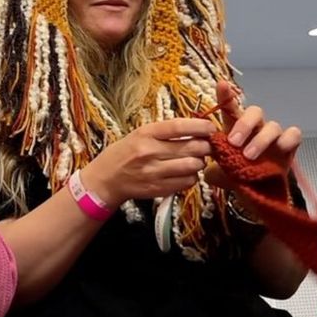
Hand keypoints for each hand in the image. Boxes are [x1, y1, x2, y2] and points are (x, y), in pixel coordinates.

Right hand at [84, 118, 215, 208]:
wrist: (106, 179)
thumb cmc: (125, 152)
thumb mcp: (140, 134)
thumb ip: (166, 132)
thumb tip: (198, 130)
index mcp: (146, 134)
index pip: (179, 127)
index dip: (200, 126)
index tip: (211, 127)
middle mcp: (150, 152)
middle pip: (192, 148)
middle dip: (206, 146)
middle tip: (206, 145)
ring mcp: (154, 173)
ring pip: (194, 166)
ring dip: (200, 162)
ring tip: (194, 159)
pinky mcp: (159, 189)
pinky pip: (187, 182)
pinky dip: (191, 177)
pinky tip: (184, 173)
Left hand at [204, 80, 302, 187]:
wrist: (252, 194)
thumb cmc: (233, 176)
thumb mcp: (216, 172)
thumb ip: (208, 163)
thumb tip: (199, 155)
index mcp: (235, 128)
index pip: (230, 108)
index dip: (226, 95)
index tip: (221, 84)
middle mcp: (255, 127)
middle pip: (254, 112)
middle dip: (244, 125)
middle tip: (233, 142)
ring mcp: (273, 136)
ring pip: (272, 126)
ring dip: (260, 140)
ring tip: (248, 156)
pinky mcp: (289, 147)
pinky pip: (293, 134)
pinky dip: (288, 139)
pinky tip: (280, 147)